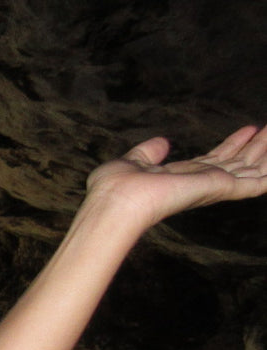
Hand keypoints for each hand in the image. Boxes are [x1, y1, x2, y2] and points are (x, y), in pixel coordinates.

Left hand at [86, 125, 266, 228]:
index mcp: (182, 176)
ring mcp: (212, 187)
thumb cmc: (115, 187)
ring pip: (251, 169)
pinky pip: (255, 183)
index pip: (215, 159)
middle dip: (258, 146)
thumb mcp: (133, 161)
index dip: (234, 144)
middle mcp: (200, 183)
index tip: (250, 129)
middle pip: (238, 163)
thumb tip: (162, 143)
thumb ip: (148, 152)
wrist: (117, 201)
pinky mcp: (219, 189)